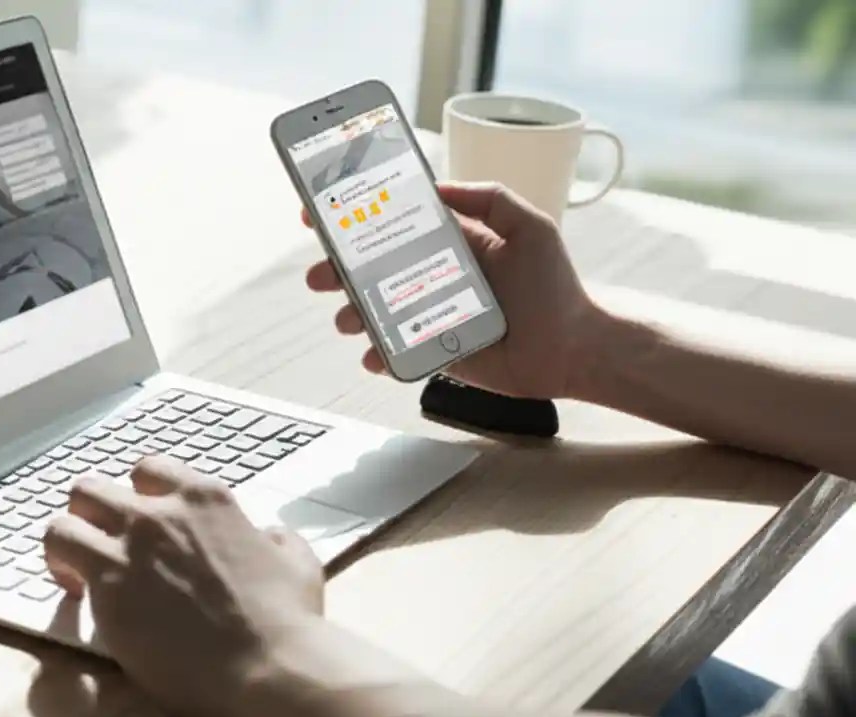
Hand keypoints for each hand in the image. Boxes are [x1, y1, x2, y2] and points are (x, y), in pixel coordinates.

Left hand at [44, 456, 324, 716]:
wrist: (267, 663)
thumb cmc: (288, 620)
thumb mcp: (297, 561)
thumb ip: (277, 539)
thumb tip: (268, 536)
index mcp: (206, 499)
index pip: (150, 470)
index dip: (139, 495)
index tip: (140, 520)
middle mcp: (160, 512)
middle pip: (96, 488)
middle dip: (92, 515)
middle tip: (100, 543)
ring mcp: (129, 545)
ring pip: (66, 518)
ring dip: (67, 539)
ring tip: (75, 568)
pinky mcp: (107, 584)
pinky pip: (60, 555)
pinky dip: (61, 570)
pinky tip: (77, 596)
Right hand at [304, 182, 601, 399]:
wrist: (573, 348)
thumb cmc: (555, 287)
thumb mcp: (531, 226)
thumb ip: (489, 198)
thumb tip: (438, 186)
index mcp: (449, 242)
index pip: (393, 224)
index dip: (354, 217)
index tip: (319, 212)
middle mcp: (432, 276)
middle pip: (370, 269)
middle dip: (335, 270)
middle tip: (318, 274)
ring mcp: (428, 315)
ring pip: (373, 312)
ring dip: (351, 314)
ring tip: (349, 319)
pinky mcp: (432, 352)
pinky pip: (393, 353)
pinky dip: (378, 355)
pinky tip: (375, 354)